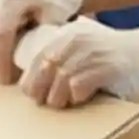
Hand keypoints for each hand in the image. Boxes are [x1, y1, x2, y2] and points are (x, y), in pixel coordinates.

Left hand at [18, 18, 138, 107]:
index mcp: (67, 34)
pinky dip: (76, 96)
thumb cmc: (111, 50)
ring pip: (61, 78)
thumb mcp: (84, 40)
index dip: (30, 76)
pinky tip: (79, 99)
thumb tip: (35, 72)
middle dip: (39, 87)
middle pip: (46, 67)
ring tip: (59, 104)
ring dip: (57, 96)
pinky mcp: (107, 68)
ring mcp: (92, 53)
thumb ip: (62, 49)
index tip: (27, 91)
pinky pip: (79, 85)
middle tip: (40, 102)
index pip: (39, 55)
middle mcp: (77, 40)